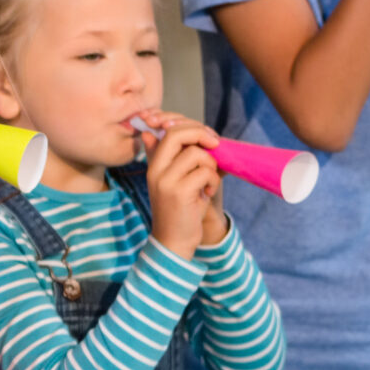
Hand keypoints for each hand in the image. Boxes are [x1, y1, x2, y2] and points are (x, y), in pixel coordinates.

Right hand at [138, 109, 220, 261]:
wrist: (173, 242)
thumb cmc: (179, 210)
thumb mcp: (172, 181)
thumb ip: (170, 157)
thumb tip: (154, 132)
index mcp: (153, 165)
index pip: (168, 131)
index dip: (191, 127)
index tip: (208, 137)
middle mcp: (155, 170)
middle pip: (177, 134)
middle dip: (202, 134)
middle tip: (216, 145)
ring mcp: (165, 181)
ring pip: (196, 154)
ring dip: (211, 165)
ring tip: (209, 180)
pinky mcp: (179, 192)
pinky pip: (205, 172)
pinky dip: (213, 181)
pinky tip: (208, 193)